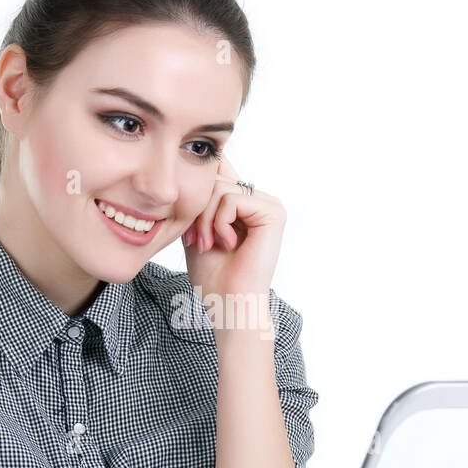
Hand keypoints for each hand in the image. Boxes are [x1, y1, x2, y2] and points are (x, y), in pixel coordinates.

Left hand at [181, 154, 285, 310]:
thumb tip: (202, 164)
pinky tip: (228, 244)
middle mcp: (261, 201)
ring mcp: (270, 205)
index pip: (220, 174)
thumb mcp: (198, 227)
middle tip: (197, 241)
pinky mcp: (273, 212)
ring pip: (221, 189)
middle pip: (216, 179)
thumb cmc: (213, 275)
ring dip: (205, 220)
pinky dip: (220, 223)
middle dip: (198, 211)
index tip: (194, 228)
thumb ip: (201, 198)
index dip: (200, 192)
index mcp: (247, 204)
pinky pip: (233, 199)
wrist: (229, 303)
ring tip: (209, 245)